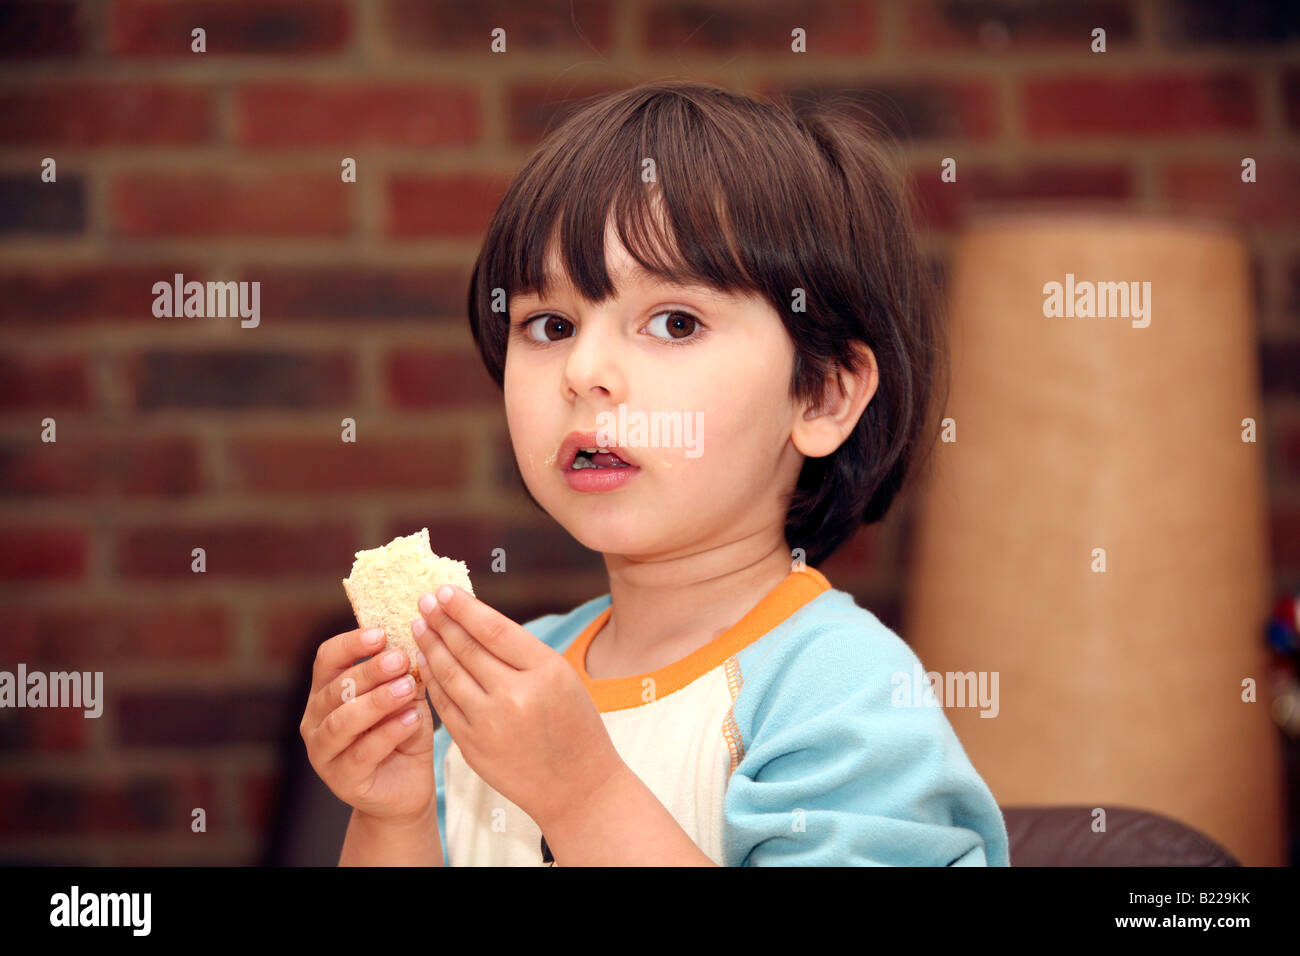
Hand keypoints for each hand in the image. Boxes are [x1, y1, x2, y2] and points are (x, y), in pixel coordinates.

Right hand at [299, 626, 434, 823]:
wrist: (405, 788)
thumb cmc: (401, 733)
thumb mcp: (405, 697)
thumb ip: (404, 674)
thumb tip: (417, 640)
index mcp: (326, 691)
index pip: (327, 659)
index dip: (350, 644)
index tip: (381, 633)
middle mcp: (316, 720)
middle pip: (336, 688)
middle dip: (369, 671)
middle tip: (400, 659)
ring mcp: (324, 752)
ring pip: (342, 721)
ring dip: (377, 701)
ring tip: (408, 688)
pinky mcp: (341, 780)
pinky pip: (362, 752)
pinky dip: (389, 732)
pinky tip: (412, 718)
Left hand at [412, 585, 623, 832]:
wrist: (578, 787)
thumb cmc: (575, 726)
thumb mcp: (563, 679)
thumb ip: (522, 654)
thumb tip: (475, 621)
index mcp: (545, 671)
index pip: (493, 628)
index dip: (463, 607)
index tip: (444, 591)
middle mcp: (515, 695)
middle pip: (466, 648)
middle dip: (441, 621)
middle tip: (422, 601)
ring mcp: (490, 724)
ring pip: (449, 675)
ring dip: (430, 646)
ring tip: (419, 626)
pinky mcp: (472, 746)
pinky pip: (444, 705)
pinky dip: (431, 681)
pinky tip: (424, 663)